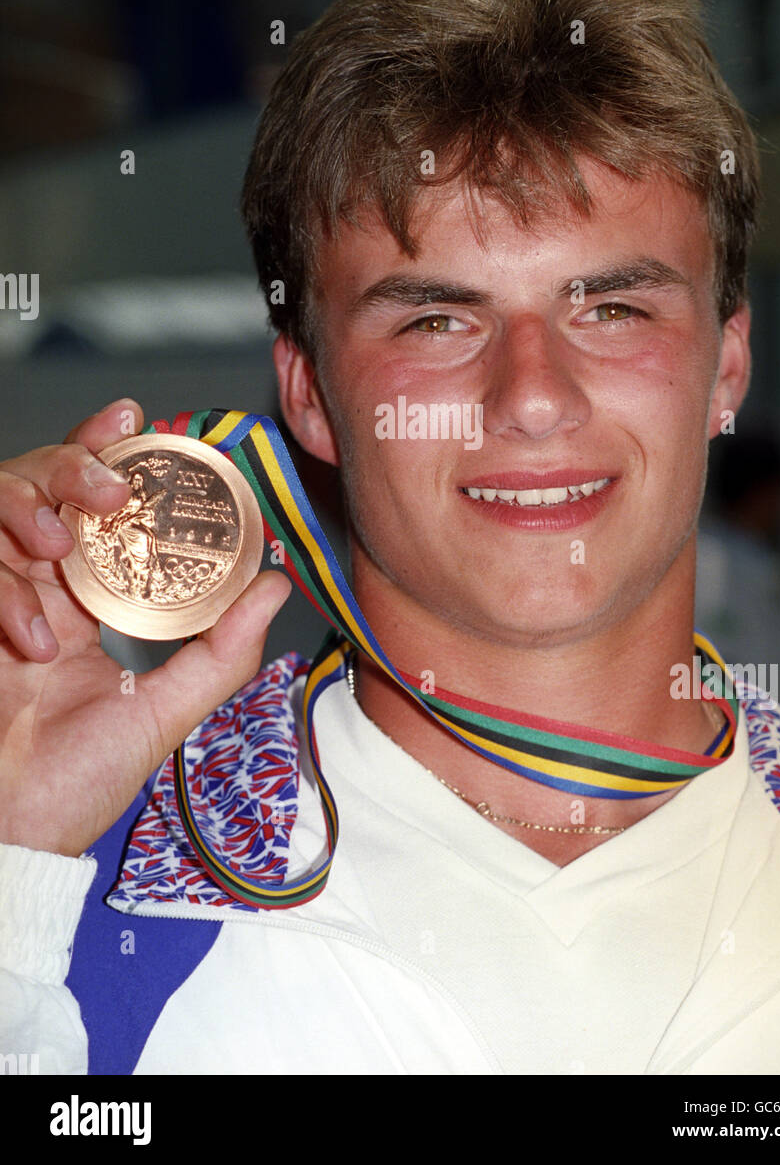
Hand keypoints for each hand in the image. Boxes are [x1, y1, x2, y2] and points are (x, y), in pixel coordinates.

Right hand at [0, 398, 290, 855]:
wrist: (13, 836)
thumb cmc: (76, 784)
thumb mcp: (164, 710)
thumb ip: (220, 649)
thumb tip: (276, 583)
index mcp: (85, 598)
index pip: (95, 503)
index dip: (108, 451)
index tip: (138, 419)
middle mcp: (37, 585)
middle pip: (43, 480)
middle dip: (74, 462)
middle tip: (108, 481)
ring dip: (29, 506)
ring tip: (57, 541)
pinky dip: (3, 590)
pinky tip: (30, 639)